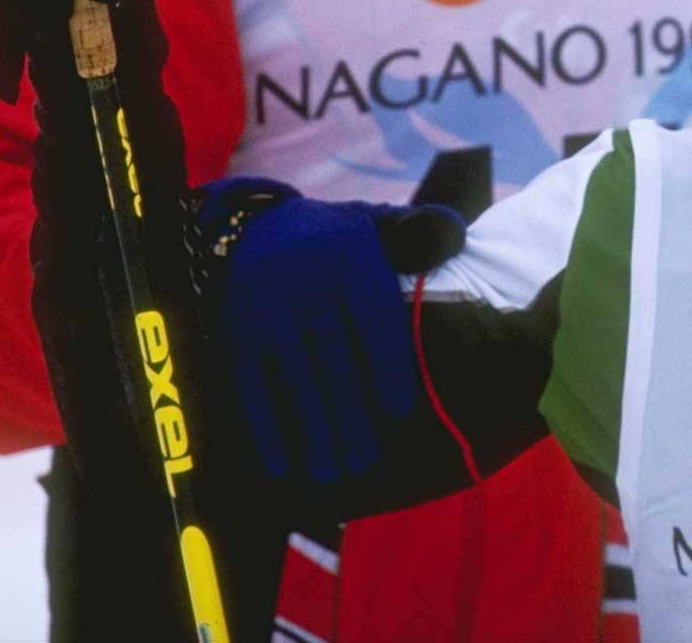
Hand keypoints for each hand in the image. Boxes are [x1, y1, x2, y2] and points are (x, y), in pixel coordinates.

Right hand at [196, 177, 470, 485]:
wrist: (260, 224)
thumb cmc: (341, 239)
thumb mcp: (378, 222)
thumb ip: (421, 230)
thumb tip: (454, 235)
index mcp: (349, 257)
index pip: (375, 321)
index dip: (389, 368)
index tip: (399, 410)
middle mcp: (304, 283)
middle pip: (335, 363)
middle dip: (351, 417)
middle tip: (365, 460)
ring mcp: (266, 310)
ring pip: (295, 382)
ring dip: (312, 432)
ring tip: (331, 470)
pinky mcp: (237, 331)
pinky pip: (252, 386)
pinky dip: (266, 428)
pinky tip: (282, 462)